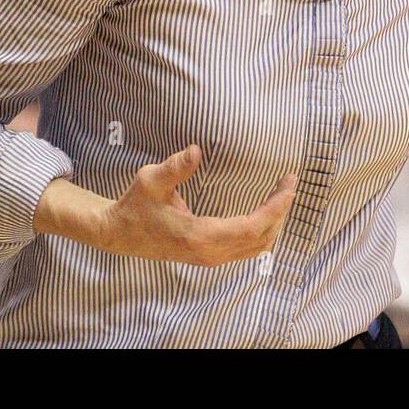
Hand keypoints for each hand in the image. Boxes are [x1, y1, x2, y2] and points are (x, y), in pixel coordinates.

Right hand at [51, 145, 296, 266]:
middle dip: (280, 211)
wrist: (118, 234)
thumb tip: (197, 150)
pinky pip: (245, 249)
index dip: (275, 207)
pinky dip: (262, 231)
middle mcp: (209, 253)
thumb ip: (175, 167)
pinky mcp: (207, 257)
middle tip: (290, 183)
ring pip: (256, 247)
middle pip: (261, 238)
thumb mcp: (151, 180)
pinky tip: (266, 212)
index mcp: (200, 236)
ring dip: (273, 222)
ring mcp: (209, 258)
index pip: (252, 226)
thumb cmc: (135, 205)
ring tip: (283, 195)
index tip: (289, 185)